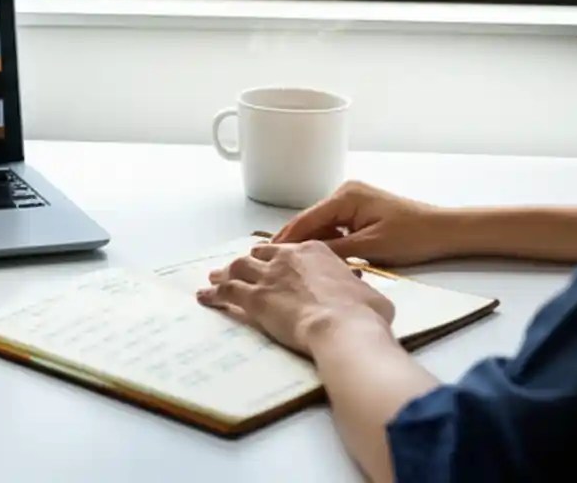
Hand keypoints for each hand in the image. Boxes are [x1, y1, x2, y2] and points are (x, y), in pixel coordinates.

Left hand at [197, 241, 393, 355]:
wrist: (343, 326)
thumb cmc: (364, 314)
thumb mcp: (372, 297)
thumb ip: (363, 294)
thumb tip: (372, 304)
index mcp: (316, 252)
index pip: (291, 249)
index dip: (280, 256)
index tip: (276, 262)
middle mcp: (288, 258)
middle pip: (260, 254)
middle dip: (249, 261)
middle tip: (240, 268)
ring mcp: (268, 276)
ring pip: (239, 268)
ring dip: (225, 273)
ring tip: (215, 277)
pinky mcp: (254, 298)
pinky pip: (227, 292)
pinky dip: (213, 294)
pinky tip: (204, 297)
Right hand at [271, 181, 450, 265]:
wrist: (444, 231)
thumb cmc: (412, 236)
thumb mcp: (369, 247)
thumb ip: (334, 250)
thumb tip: (302, 258)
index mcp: (345, 196)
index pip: (306, 219)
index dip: (286, 239)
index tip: (266, 255)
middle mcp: (345, 193)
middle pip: (311, 221)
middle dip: (294, 242)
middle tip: (271, 263)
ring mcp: (353, 202)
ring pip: (323, 226)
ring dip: (312, 244)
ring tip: (291, 266)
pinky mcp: (361, 212)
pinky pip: (336, 228)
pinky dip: (328, 243)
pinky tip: (319, 260)